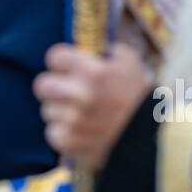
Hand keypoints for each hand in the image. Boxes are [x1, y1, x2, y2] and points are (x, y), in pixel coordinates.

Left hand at [34, 43, 152, 167]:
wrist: (150, 139)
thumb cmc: (138, 97)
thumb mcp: (129, 62)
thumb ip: (104, 50)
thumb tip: (83, 48)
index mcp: (93, 71)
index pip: (54, 57)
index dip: (62, 62)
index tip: (68, 68)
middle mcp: (80, 95)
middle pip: (42, 85)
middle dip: (54, 86)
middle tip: (67, 91)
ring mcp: (74, 120)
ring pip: (47, 110)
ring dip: (60, 111)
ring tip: (79, 114)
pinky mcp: (71, 142)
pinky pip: (52, 133)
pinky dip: (63, 133)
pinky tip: (79, 131)